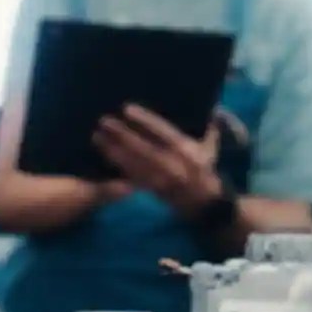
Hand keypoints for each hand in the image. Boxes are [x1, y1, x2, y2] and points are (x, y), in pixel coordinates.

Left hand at [93, 104, 222, 217]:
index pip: (161, 131)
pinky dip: (118, 165)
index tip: (126, 109)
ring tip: (97, 136)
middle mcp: (172, 164)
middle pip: (141, 146)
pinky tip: (105, 155)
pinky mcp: (151, 190)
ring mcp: (160, 179)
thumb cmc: (206, 170)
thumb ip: (211, 128)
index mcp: (186, 150)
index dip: (144, 120)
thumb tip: (214, 108)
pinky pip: (131, 176)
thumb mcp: (211, 148)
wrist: (206, 204)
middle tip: (103, 121)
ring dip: (113, 149)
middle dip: (121, 134)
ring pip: (132, 162)